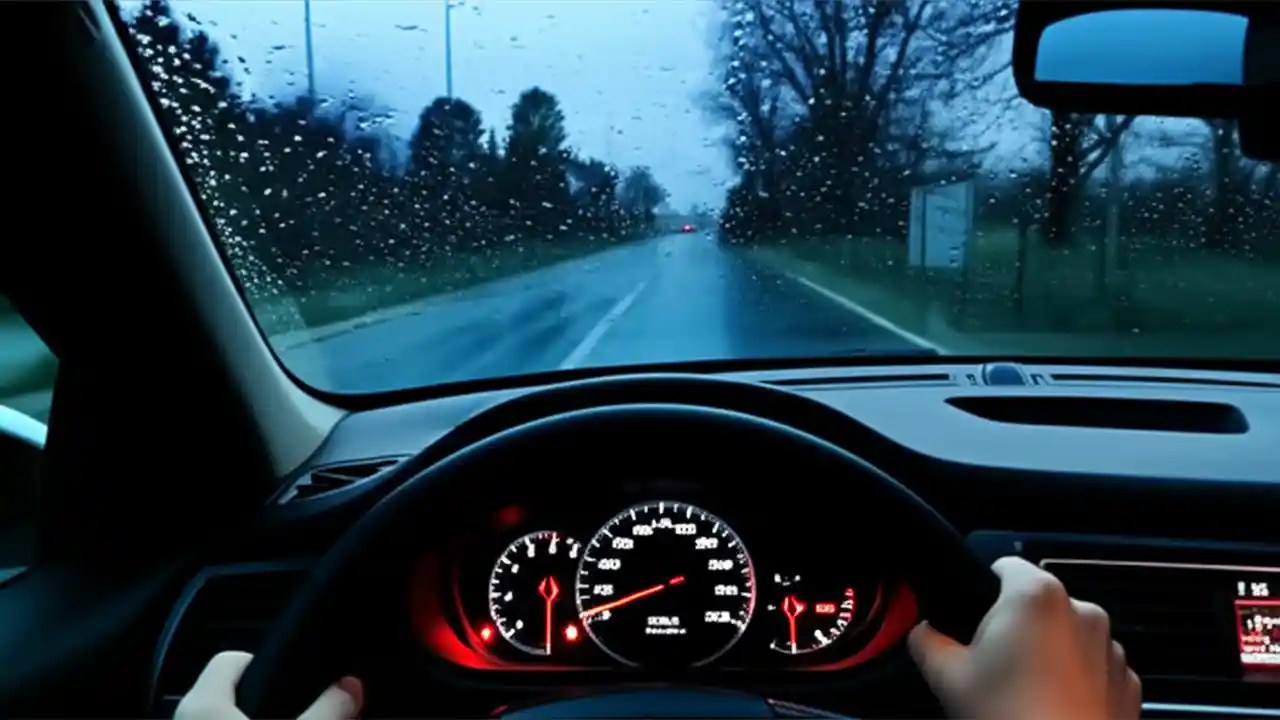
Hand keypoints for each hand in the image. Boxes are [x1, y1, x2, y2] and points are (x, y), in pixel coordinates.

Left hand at [174, 651, 362, 719]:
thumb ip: (326, 709)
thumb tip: (353, 686)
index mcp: (203, 703)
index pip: (230, 659)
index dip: (264, 663)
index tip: (290, 676)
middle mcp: (184, 719)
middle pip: (229, 693)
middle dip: (261, 702)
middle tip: (296, 712)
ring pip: (222, 717)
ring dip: (247, 719)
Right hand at [908, 556, 1139, 719]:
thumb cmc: (1002, 713)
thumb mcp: (945, 675)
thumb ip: (926, 639)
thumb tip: (924, 631)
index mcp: (1036, 595)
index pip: (1003, 566)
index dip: (981, 592)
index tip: (971, 627)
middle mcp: (1083, 611)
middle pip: (1038, 605)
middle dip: (1017, 627)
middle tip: (992, 668)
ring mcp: (1114, 650)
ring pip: (1069, 638)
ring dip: (1050, 654)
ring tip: (1026, 696)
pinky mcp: (1130, 686)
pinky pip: (1095, 670)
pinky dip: (1078, 682)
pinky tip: (1055, 711)